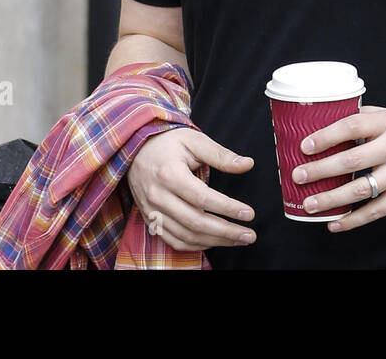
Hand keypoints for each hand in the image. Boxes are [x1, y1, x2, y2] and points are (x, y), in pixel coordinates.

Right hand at [125, 126, 256, 251]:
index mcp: (170, 174)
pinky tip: (214, 241)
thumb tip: (247, 164)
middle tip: (250, 235)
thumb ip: (221, 154)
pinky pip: (173, 240)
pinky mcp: (150, 219)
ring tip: (238, 240)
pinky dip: (195, 246)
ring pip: (186, 236)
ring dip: (214, 242)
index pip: (203, 198)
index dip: (228, 208)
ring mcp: (152, 210)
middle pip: (195, 222)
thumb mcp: (194, 140)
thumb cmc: (169, 143)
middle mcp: (158, 196)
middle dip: (226, 232)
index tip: (249, 214)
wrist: (136, 149)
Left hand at [294, 106, 385, 232]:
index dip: (327, 136)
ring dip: (332, 198)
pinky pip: (377, 210)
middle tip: (298, 176)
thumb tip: (325, 124)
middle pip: (353, 160)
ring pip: (362, 189)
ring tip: (310, 204)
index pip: (352, 126)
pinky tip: (336, 223)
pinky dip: (355, 219)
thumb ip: (363, 119)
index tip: (305, 146)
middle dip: (321, 170)